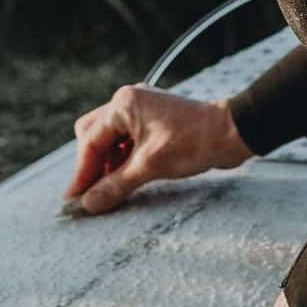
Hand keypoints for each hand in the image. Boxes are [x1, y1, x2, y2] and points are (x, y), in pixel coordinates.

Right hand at [63, 85, 250, 215]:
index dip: (82, 173)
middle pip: (94, 135)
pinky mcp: (154, 121)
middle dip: (92, 164)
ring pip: (111, 139)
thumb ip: (115, 185)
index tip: (75, 199)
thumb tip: (89, 204)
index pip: (91, 141)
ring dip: (109, 165)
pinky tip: (127, 178)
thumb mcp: (150, 167)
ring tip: (111, 190)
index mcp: (123, 104)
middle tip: (93, 192)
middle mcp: (129, 102)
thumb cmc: (194, 143)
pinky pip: (128, 141)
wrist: (232, 134)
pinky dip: (124, 160)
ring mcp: (142, 110)